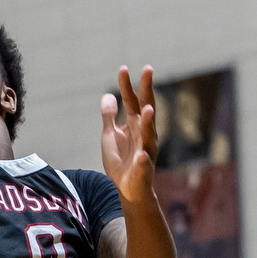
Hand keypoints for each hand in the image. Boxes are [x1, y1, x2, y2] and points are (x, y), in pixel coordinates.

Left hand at [100, 66, 158, 201]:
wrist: (128, 189)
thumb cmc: (121, 161)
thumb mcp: (110, 135)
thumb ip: (109, 116)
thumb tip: (107, 95)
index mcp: (135, 125)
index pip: (131, 100)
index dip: (127, 85)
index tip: (123, 68)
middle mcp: (144, 134)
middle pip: (146, 108)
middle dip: (146, 90)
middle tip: (147, 70)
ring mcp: (146, 151)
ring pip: (148, 135)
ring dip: (148, 122)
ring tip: (147, 109)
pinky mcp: (143, 170)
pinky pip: (144, 164)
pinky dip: (143, 159)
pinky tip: (141, 155)